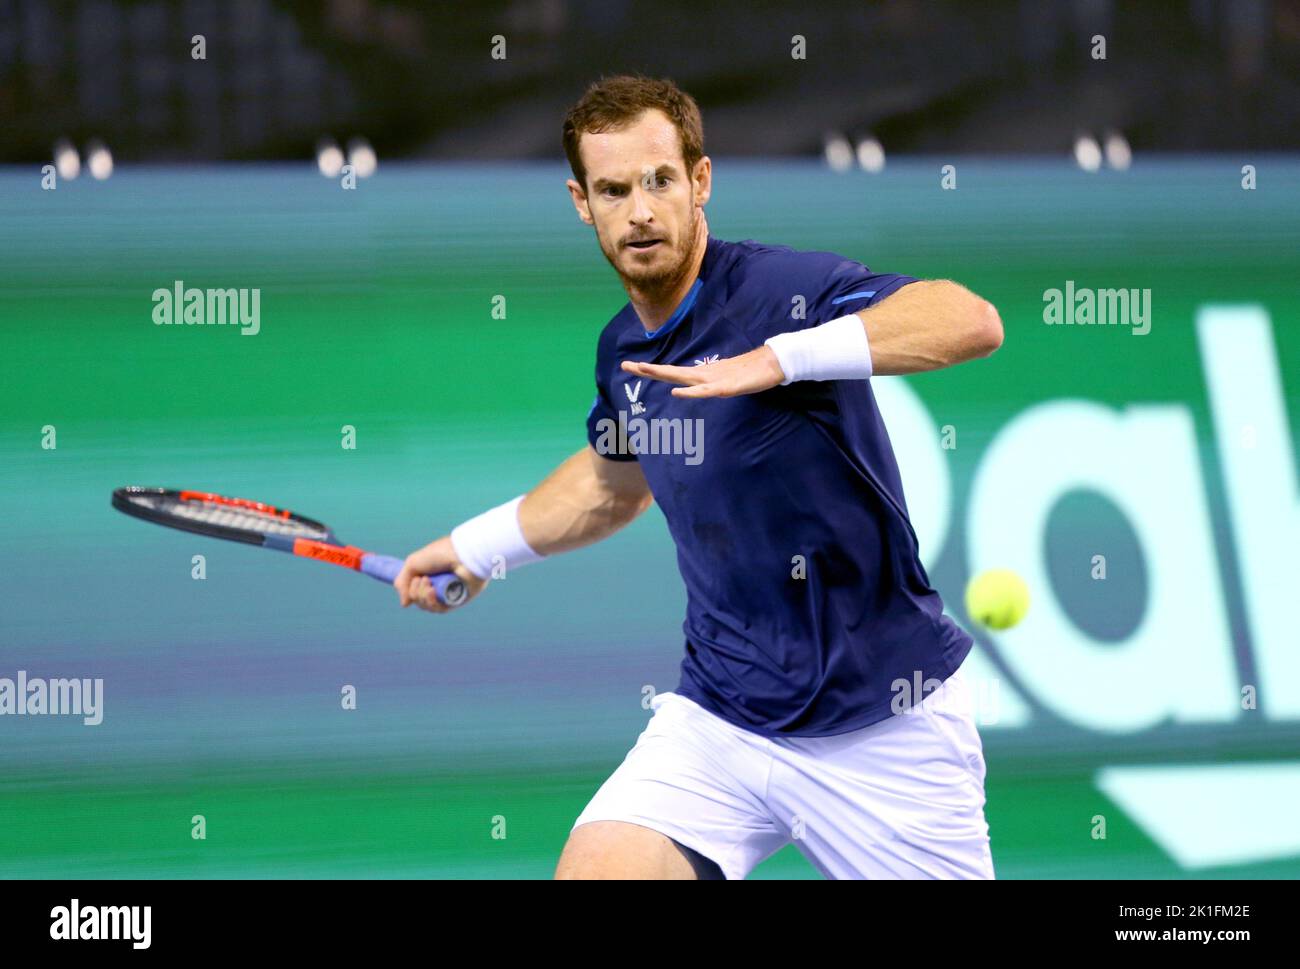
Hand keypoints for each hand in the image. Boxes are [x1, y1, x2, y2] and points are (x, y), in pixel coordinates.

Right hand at [394, 535, 488, 613]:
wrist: (461, 555)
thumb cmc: (439, 554)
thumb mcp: (412, 563)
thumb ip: (402, 583)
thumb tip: (405, 604)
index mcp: (430, 575)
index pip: (415, 591)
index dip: (410, 590)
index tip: (412, 580)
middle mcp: (439, 585)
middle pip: (419, 600)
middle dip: (415, 592)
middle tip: (423, 579)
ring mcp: (448, 594)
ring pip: (428, 606)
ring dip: (422, 596)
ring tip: (428, 582)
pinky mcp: (458, 600)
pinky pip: (440, 609)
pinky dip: (432, 602)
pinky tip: (432, 591)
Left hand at [621, 345, 786, 398]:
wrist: (772, 363)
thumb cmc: (749, 372)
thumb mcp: (725, 380)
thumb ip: (710, 383)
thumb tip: (699, 387)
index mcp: (701, 375)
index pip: (671, 372)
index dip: (652, 370)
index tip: (631, 365)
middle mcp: (703, 375)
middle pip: (670, 372)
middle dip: (647, 369)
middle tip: (625, 365)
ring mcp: (713, 380)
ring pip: (683, 377)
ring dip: (663, 373)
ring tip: (644, 368)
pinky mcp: (726, 387)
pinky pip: (705, 391)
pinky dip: (690, 392)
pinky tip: (677, 392)